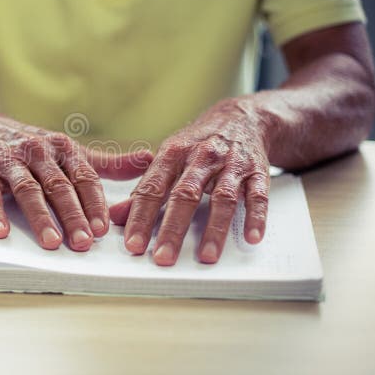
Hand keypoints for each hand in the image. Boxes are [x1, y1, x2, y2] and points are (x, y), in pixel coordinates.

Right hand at [0, 107, 151, 250]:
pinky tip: (2, 232)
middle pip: (59, 186)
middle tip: (84, 241)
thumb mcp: (67, 150)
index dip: (94, 203)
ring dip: (41, 217)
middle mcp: (37, 152)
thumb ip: (106, 162)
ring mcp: (9, 162)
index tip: (104, 228)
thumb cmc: (29, 145)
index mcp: (62, 148)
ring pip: (28, 191)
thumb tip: (149, 159)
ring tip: (52, 242)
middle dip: (73, 215)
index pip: (84, 177)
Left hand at [109, 98, 270, 265]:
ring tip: (205, 256)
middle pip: (185, 195)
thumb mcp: (167, 158)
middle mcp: (202, 156)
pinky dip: (256, 217)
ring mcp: (231, 164)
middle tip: (163, 257)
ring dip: (214, 229)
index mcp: (173, 153)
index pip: (152, 188)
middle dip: (173, 229)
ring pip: (222, 198)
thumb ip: (145, 188)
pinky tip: (251, 237)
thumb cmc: (198, 143)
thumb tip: (116, 216)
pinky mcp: (257, 171)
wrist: (240, 118)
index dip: (141, 217)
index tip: (133, 243)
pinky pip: (257, 196)